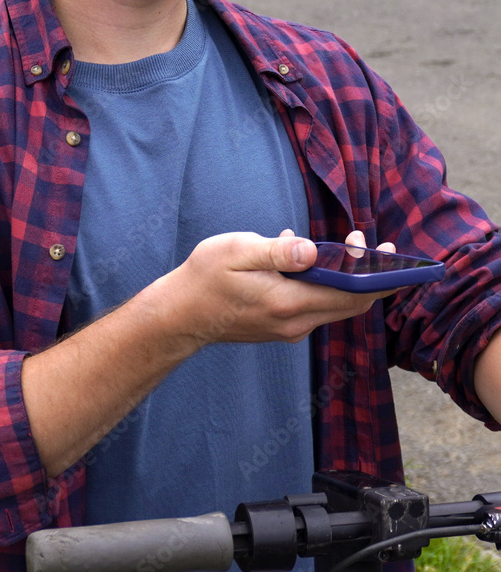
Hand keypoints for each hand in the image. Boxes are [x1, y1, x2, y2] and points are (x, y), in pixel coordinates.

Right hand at [151, 227, 394, 346]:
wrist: (178, 317)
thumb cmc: (204, 278)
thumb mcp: (236, 251)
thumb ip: (277, 251)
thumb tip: (312, 248)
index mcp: (288, 302)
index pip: (350, 294)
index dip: (377, 275)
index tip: (392, 253)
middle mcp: (294, 323)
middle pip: (350, 303)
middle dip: (368, 274)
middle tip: (367, 242)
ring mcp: (289, 329)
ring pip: (334, 305)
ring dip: (345, 278)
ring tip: (342, 245)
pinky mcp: (282, 328)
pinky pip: (315, 306)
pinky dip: (323, 284)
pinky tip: (305, 259)